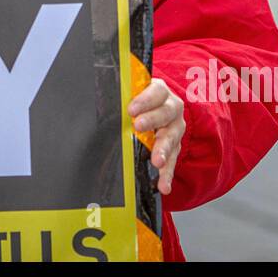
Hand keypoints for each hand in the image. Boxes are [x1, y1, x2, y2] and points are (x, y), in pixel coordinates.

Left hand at [128, 77, 185, 194]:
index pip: (156, 91)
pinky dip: (167, 174)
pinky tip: (163, 185)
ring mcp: (175, 128)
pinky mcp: (175, 146)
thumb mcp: (132, 94)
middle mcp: (171, 108)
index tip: (131, 109)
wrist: (156, 109)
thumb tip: (101, 102)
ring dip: (163, 150)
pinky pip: (173, 160)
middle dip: (152, 121)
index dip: (145, 100)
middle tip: (139, 126)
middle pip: (165, 113)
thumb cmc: (139, 101)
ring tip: (157, 161)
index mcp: (160, 92)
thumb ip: (123, 97)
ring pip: (171, 138)